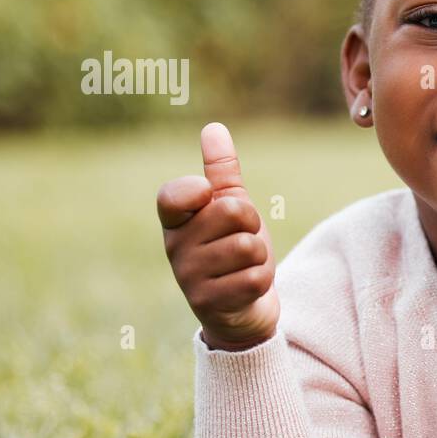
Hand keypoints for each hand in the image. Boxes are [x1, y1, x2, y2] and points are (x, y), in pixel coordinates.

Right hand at [156, 123, 279, 350]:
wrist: (242, 309)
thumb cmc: (234, 252)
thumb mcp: (232, 209)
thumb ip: (222, 172)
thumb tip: (214, 128)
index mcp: (176, 220)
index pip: (175, 194)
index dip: (200, 191)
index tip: (208, 199)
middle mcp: (174, 247)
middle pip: (233, 211)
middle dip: (252, 226)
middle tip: (242, 242)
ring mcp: (187, 277)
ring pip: (247, 246)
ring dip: (260, 256)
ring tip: (245, 266)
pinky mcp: (206, 303)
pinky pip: (254, 278)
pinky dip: (261, 281)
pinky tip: (247, 288)